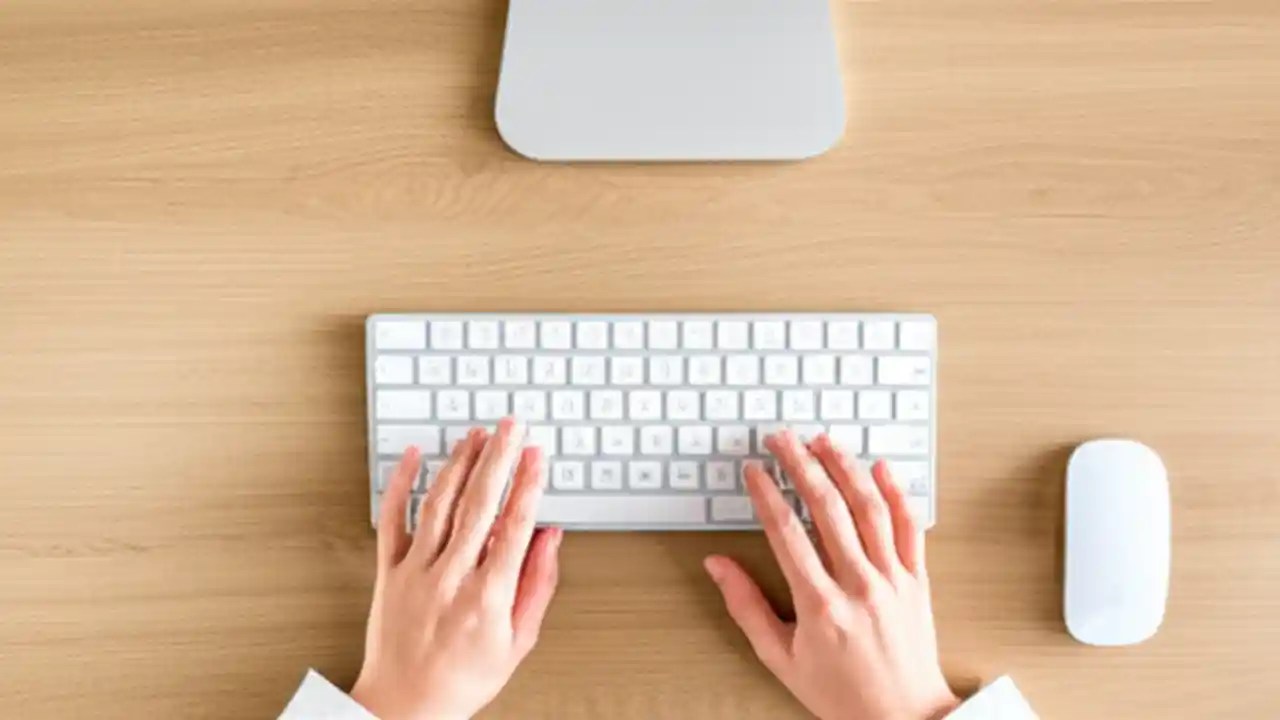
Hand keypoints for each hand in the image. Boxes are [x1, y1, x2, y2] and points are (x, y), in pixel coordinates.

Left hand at [351, 419, 561, 719]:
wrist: (404, 706)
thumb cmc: (462, 679)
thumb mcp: (518, 641)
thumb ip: (538, 585)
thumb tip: (550, 538)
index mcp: (487, 596)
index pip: (514, 526)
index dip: (528, 484)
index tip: (537, 455)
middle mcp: (450, 577)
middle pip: (479, 504)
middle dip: (499, 457)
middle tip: (512, 427)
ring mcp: (417, 571)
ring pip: (439, 503)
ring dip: (460, 463)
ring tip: (476, 435)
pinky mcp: (389, 571)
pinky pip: (392, 519)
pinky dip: (401, 484)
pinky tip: (414, 457)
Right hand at [704, 431, 959, 719]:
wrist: (904, 716)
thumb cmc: (841, 693)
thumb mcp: (780, 658)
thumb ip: (746, 607)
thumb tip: (717, 566)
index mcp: (821, 606)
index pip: (786, 533)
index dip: (766, 494)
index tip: (754, 470)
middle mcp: (859, 586)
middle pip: (827, 509)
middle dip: (800, 465)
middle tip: (782, 439)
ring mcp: (893, 579)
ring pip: (869, 508)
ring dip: (844, 467)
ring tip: (823, 441)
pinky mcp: (917, 580)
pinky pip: (910, 526)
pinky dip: (897, 493)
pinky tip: (880, 468)